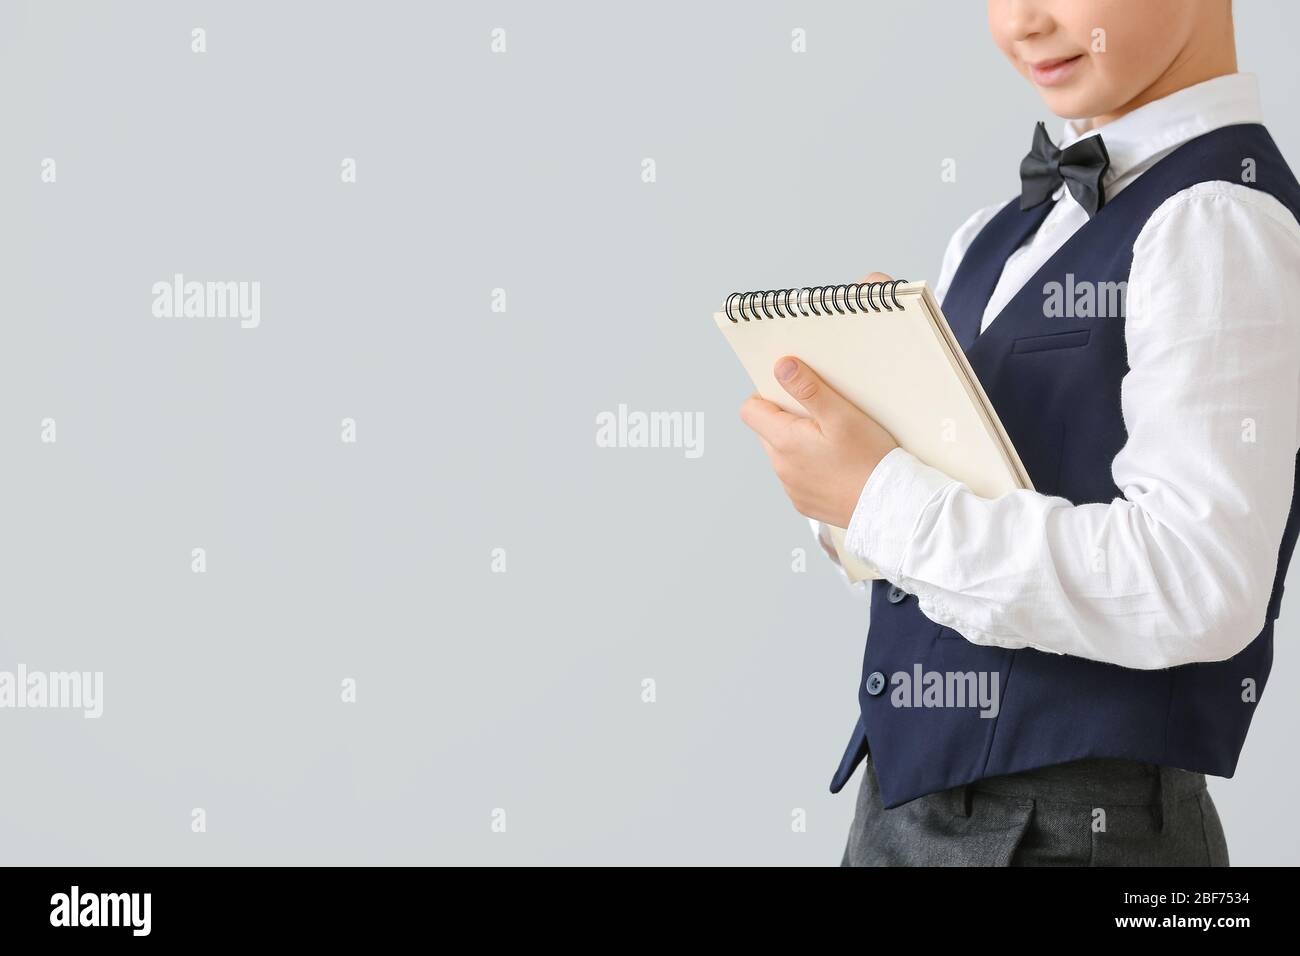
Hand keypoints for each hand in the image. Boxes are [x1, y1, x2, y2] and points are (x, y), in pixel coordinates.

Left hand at [738, 273, 899, 528]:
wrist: (890, 505)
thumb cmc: (869, 460)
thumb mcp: (841, 415)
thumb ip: (808, 389)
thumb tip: (782, 367)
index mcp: (784, 442)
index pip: (750, 411)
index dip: (766, 397)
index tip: (790, 394)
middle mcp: (781, 468)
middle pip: (767, 433)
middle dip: (787, 421)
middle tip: (821, 418)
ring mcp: (791, 488)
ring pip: (783, 455)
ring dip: (798, 445)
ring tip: (833, 444)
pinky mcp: (804, 503)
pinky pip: (797, 478)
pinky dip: (810, 468)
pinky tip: (836, 466)